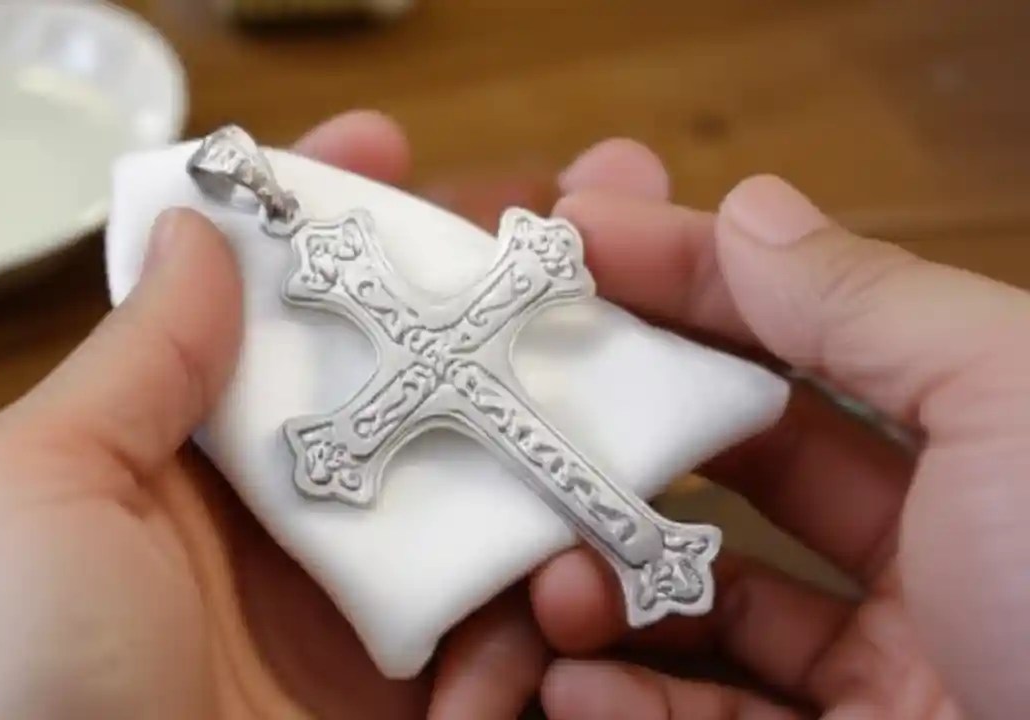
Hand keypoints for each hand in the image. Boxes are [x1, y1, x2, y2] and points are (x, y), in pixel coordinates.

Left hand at [0, 112, 564, 719]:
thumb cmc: (27, 686)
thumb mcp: (34, 496)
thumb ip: (128, 364)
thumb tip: (197, 232)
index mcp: (178, 459)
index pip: (268, 316)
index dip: (327, 233)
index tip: (393, 158)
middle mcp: (278, 523)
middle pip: (398, 391)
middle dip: (481, 320)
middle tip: (573, 261)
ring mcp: (354, 615)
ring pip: (481, 504)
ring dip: (547, 475)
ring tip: (605, 444)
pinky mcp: (415, 706)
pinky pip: (509, 642)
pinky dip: (535, 633)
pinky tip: (528, 640)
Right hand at [530, 143, 1029, 717]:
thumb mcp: (1010, 401)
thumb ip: (871, 302)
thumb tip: (749, 209)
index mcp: (988, 450)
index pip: (808, 341)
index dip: (692, 278)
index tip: (576, 242)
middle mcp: (940, 557)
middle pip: (743, 474)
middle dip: (628, 438)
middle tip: (524, 416)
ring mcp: (894, 672)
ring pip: (713, 606)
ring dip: (612, 584)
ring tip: (552, 579)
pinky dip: (628, 701)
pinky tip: (574, 680)